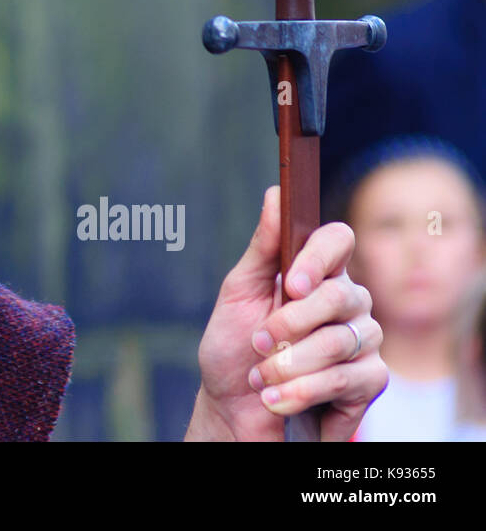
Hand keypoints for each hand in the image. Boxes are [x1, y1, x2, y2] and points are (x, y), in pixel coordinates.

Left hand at [184, 185, 387, 440]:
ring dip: (289, 364)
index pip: (338, 240)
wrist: (233, 409)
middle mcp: (348, 302)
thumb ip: (262, 247)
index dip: (318, 257)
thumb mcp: (238, 293)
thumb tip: (275, 194)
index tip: (290, 284)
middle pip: (341, 294)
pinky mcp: (370, 381)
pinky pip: (348, 379)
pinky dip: (303, 391)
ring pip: (341, 341)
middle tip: (258, 342)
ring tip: (260, 376)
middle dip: (290, 323)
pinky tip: (276, 400)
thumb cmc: (234, 347)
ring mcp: (364, 340)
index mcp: (316, 273)